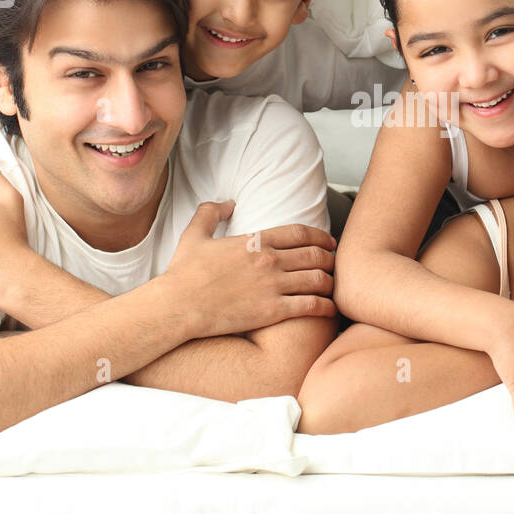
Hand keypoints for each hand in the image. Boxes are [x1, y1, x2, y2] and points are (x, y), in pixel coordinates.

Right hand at [162, 201, 336, 338]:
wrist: (178, 305)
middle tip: (335, 264)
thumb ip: (211, 212)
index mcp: (255, 240)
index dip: (320, 236)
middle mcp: (269, 260)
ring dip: (331, 282)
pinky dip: (326, 306)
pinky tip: (330, 308)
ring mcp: (273, 286)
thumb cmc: (183, 273)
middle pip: (315, 255)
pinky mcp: (272, 311)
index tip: (329, 242)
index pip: (300, 233)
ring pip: (318, 279)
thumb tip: (228, 202)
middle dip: (330, 259)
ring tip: (334, 286)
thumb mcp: (194, 234)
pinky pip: (310, 306)